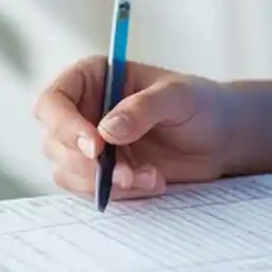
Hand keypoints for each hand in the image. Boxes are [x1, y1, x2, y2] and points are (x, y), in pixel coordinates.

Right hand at [33, 56, 231, 198]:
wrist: (219, 137)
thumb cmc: (199, 103)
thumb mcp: (177, 96)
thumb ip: (142, 108)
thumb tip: (106, 130)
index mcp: (91, 79)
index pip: (52, 102)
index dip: (64, 126)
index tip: (95, 147)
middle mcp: (82, 111)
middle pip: (54, 142)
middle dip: (89, 165)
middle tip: (128, 174)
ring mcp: (89, 145)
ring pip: (68, 171)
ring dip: (107, 182)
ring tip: (150, 178)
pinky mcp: (101, 172)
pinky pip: (91, 190)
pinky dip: (119, 193)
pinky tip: (152, 182)